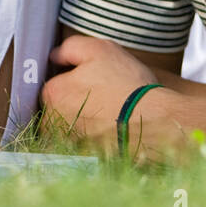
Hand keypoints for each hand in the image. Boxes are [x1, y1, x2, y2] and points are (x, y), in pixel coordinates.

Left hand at [41, 35, 161, 151]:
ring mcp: (69, 142)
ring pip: (71, 127)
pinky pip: (84, 144)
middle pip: (58, 108)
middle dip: (74, 102)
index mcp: (53, 94)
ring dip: (85, 120)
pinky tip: (112, 128)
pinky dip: (94, 137)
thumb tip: (54, 56)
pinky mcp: (85, 158)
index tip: (91, 79)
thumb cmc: (125, 83)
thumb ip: (70, 48)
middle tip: (101, 95)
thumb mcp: (99, 50)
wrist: (153, 122)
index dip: (71, 79)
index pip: (52, 84)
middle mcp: (53, 122)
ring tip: (109, 111)